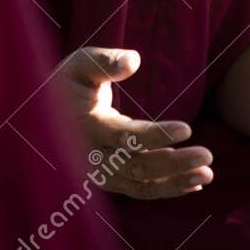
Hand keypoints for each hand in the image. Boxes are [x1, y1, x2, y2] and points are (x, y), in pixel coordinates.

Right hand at [59, 47, 212, 198]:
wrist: (42, 117)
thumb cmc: (67, 84)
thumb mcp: (80, 65)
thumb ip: (105, 61)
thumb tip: (134, 60)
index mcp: (87, 127)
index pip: (124, 137)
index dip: (156, 135)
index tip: (187, 129)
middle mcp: (92, 157)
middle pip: (137, 167)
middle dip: (174, 164)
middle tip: (208, 156)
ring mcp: (99, 174)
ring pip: (140, 186)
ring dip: (175, 183)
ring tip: (207, 175)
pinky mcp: (109, 180)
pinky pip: (139, 190)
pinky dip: (166, 189)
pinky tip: (193, 185)